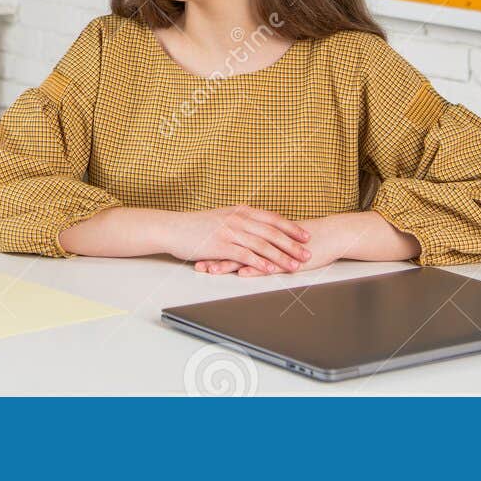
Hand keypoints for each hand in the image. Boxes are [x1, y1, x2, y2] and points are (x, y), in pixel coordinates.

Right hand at [160, 205, 311, 273]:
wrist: (173, 228)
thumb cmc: (195, 226)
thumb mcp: (221, 217)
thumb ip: (238, 221)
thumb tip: (255, 228)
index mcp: (240, 211)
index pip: (272, 218)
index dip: (290, 227)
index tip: (305, 235)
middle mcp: (238, 219)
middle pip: (271, 232)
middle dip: (292, 244)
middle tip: (308, 253)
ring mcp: (229, 232)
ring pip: (262, 244)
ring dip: (281, 256)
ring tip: (295, 265)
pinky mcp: (220, 245)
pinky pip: (245, 255)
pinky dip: (260, 263)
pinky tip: (271, 270)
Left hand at [194, 213, 422, 275]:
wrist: (329, 236)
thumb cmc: (303, 239)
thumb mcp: (277, 239)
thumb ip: (260, 242)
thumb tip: (243, 246)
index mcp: (259, 232)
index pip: (231, 239)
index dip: (213, 246)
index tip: (195, 251)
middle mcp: (263, 238)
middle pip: (233, 247)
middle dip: (214, 256)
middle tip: (196, 262)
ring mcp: (274, 249)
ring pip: (247, 256)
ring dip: (227, 264)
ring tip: (211, 270)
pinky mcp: (286, 259)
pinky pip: (268, 265)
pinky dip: (254, 269)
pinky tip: (242, 273)